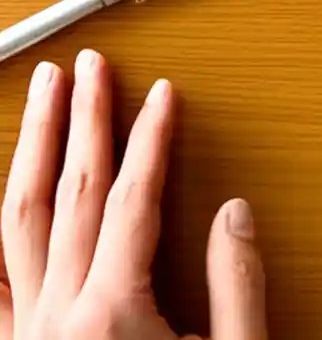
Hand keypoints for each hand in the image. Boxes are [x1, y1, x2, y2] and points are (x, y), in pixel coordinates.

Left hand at [0, 50, 266, 338]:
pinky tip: (1, 193)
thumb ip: (237, 288)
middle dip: (82, 120)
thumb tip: (235, 216)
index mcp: (114, 314)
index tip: (162, 95)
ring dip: (33, 150)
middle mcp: (59, 316)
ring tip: (44, 99)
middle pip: (71, 194)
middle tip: (88, 68)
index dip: (151, 139)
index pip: (133, 199)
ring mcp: (26, 333)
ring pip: (19, 221)